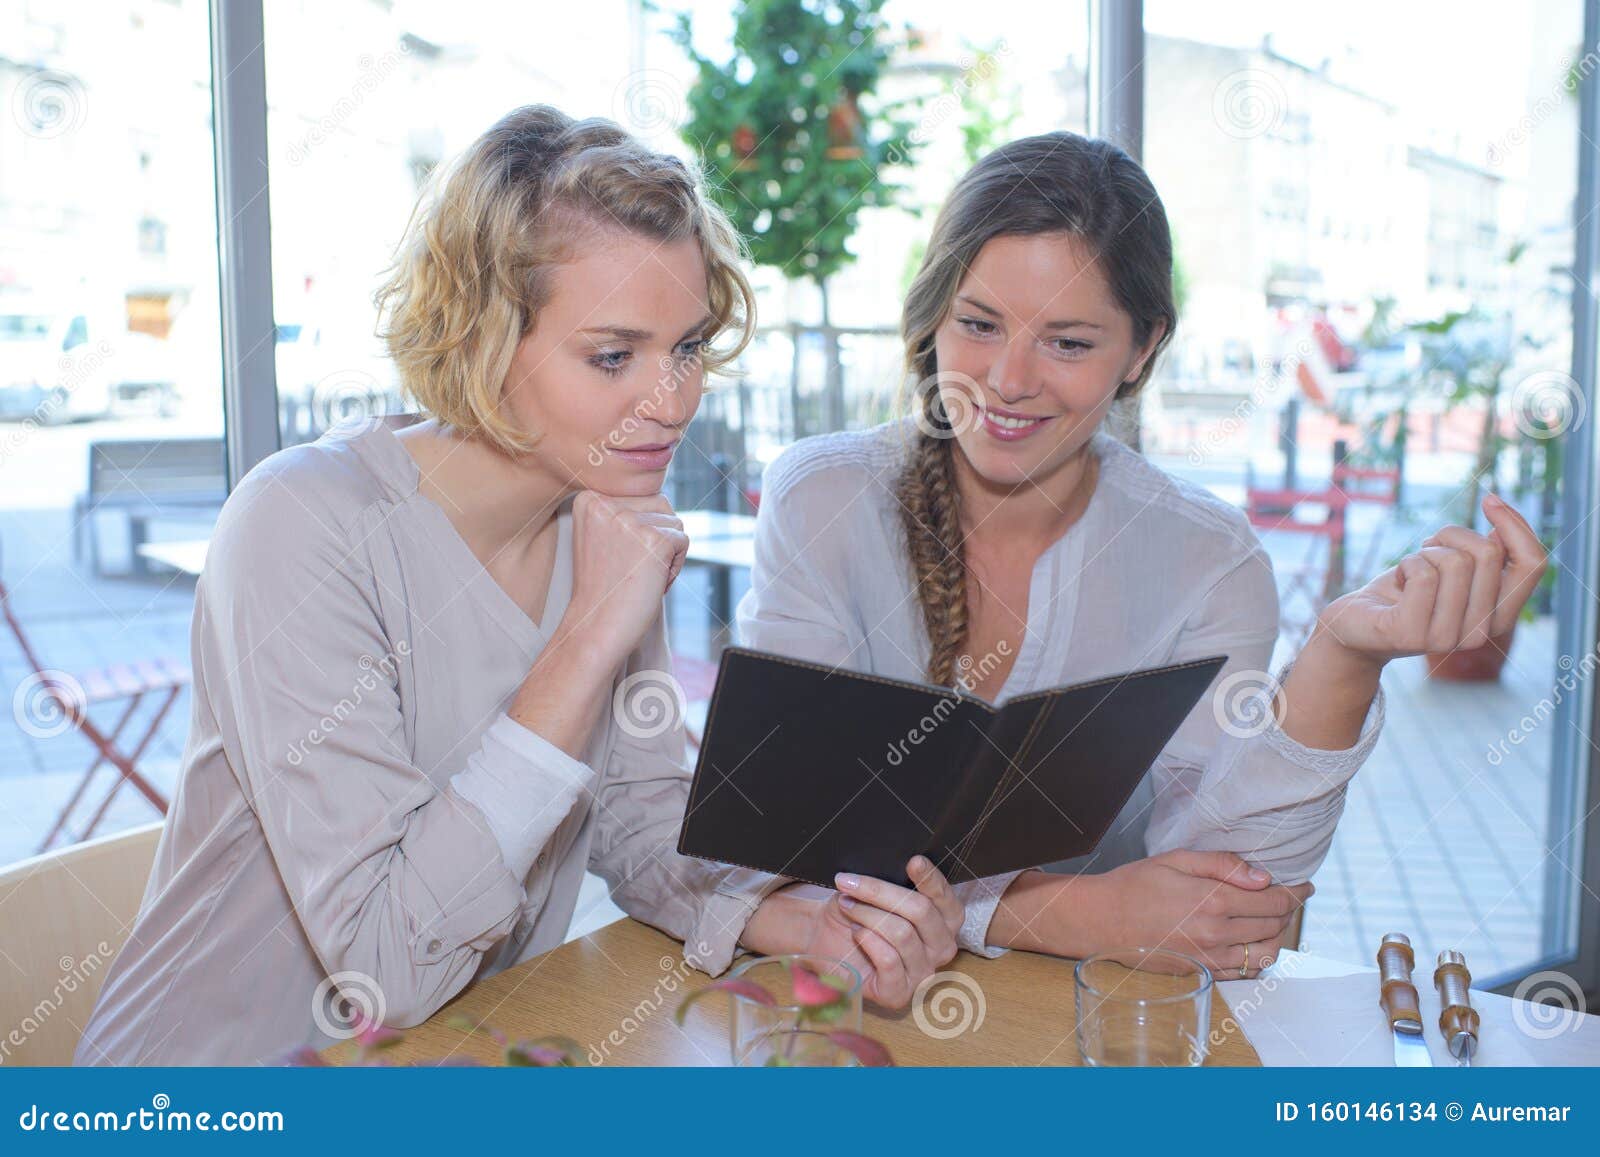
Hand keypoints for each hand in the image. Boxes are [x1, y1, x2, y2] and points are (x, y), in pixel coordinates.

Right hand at [561, 491, 687, 659]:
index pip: (642, 497)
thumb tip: (662, 499)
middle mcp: (605, 503)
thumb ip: (625, 511)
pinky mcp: (654, 540)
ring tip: (640, 576)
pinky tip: (652, 582)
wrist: (595, 628)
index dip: (641, 531)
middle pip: (661, 505)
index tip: (620, 559)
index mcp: (589, 498)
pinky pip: (683, 541)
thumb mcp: (604, 537)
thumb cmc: (603, 589)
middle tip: (633, 569)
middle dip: (658, 538)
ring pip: (675, 523)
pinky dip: (675, 565)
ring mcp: (629, 520)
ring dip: (667, 553)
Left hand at [778, 857, 963, 1007]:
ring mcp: (922, 973)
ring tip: (847, 906)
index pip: (946, 899)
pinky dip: (868, 940)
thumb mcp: (876, 890)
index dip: (931, 879)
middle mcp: (941, 948)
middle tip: (849, 883)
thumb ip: (895, 880)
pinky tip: (855, 932)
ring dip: (867, 914)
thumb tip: (900, 864)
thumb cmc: (857, 911)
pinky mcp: (899, 993)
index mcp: (945, 920)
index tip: (913, 862)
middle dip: (880, 892)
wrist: (825, 937)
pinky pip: (889, 959)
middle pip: (921, 911)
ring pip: (902, 933)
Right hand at [1094, 850, 1310, 977]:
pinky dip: (1257, 958)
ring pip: (1265, 953)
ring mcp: (1210, 958)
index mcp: (1213, 900)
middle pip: (1274, 926)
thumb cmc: (1134, 885)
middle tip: (1289, 897)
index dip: (1296, 892)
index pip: (1273, 900)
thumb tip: (1262, 877)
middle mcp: (1216, 933)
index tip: (1305, 885)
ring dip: (1277, 936)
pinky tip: (1252, 942)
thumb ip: (1223, 865)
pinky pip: (1244, 971)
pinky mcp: (1201, 972)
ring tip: (1273, 920)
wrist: (1101, 920)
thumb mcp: (1177, 860)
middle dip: (1288, 910)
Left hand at [1314, 493, 1547, 664]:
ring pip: (1456, 561)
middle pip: (1489, 552)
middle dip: (1454, 535)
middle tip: (1428, 548)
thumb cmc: (1408, 592)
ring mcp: (1447, 638)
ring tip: (1412, 569)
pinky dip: (1407, 563)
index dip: (1517, 525)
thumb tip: (1502, 525)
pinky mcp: (1412, 634)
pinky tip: (1398, 581)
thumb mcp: (1453, 569)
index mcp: (1501, 617)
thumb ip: (1484, 556)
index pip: (1533, 564)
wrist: (1356, 627)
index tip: (1489, 500)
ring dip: (1427, 552)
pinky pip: (1423, 573)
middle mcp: (1482, 634)